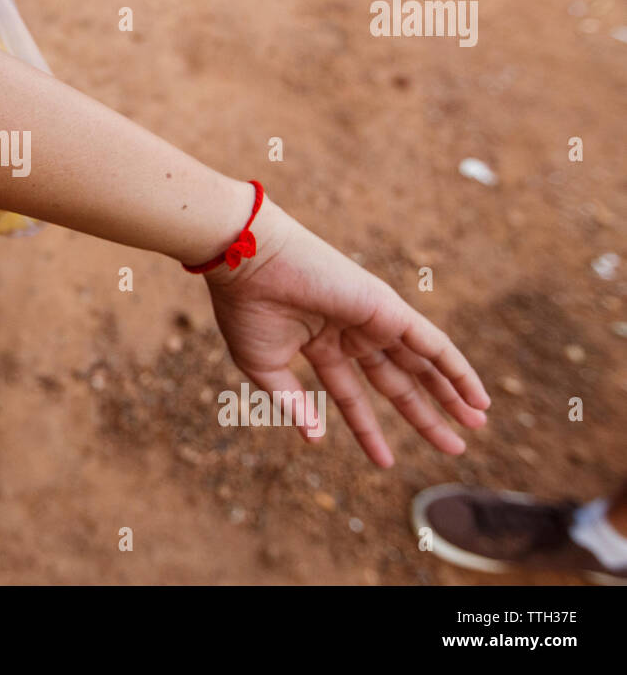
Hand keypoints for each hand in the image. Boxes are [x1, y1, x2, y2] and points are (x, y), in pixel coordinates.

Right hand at [203, 200, 489, 466]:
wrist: (250, 263)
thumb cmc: (248, 309)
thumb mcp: (264, 366)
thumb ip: (292, 402)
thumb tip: (315, 438)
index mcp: (321, 345)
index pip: (352, 395)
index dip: (368, 430)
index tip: (385, 463)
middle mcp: (352, 333)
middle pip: (398, 381)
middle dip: (424, 414)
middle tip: (454, 447)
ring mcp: (373, 320)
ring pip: (422, 363)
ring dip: (452, 393)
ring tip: (477, 422)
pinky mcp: (388, 310)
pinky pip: (433, 344)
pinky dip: (457, 368)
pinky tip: (476, 394)